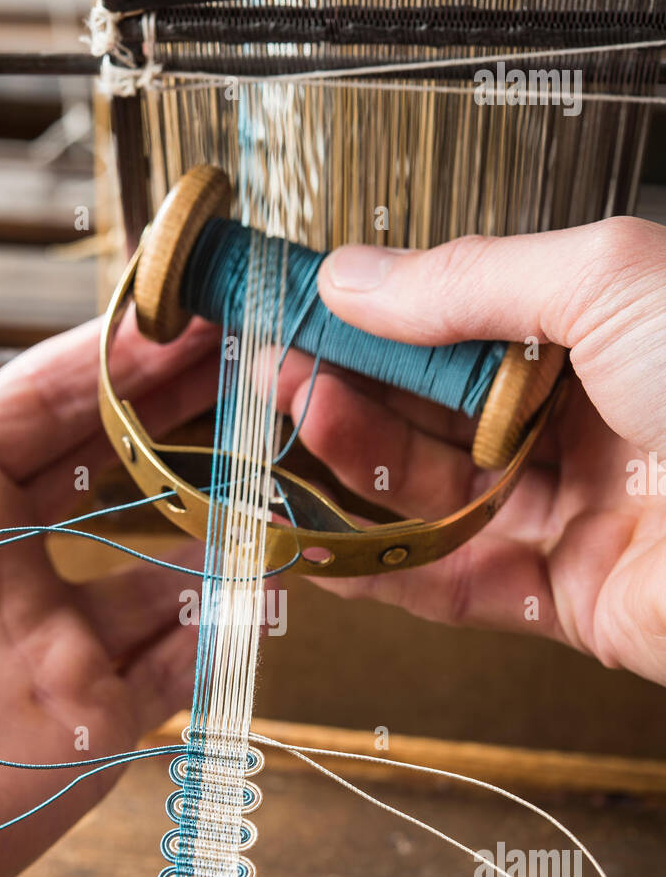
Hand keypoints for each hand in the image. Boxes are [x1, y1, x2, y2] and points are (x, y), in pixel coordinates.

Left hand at [0, 258, 218, 876]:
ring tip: (293, 460)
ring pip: (170, 563)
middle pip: (124, 467)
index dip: (120, 358)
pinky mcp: (91, 724)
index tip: (189, 311)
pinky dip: (231, 623)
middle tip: (263, 362)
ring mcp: (57, 643)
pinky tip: (273, 577)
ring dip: (229, 515)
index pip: (48, 404)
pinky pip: (182, 662)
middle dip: (190, 415)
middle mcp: (7, 561)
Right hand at [273, 216, 665, 685]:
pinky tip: (322, 542)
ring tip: (292, 425)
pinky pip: (457, 584)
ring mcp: (570, 512)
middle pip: (434, 411)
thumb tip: (358, 278)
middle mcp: (580, 422)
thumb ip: (470, 282)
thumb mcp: (604, 282)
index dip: (374, 315)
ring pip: (433, 495)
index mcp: (596, 335)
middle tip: (272, 367)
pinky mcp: (565, 599)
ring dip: (355, 466)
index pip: (457, 321)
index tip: (300, 306)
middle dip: (349, 389)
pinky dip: (383, 570)